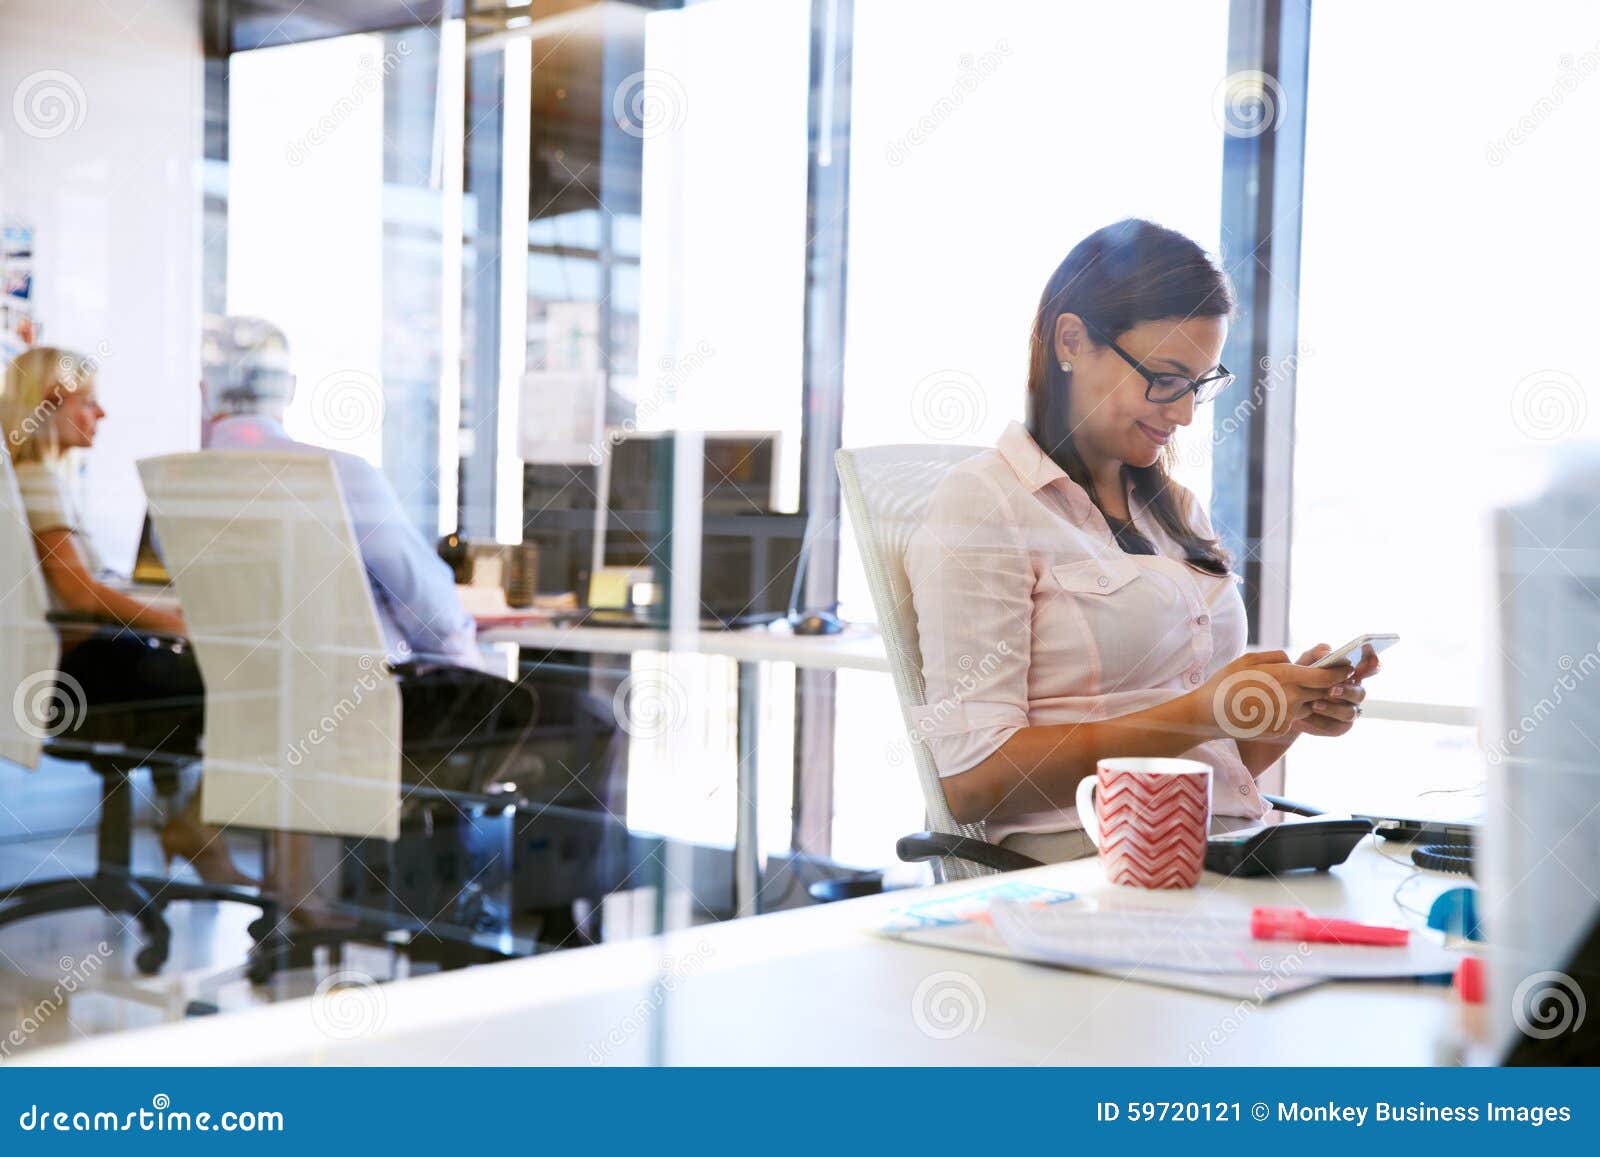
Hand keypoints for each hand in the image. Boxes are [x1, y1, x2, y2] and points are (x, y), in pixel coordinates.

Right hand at [1199, 650, 1349, 739]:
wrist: (1208, 715)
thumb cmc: (1226, 682)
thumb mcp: (1249, 659)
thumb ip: (1277, 657)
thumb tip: (1293, 660)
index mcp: (1286, 677)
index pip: (1327, 677)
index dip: (1340, 672)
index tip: (1345, 668)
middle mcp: (1291, 698)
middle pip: (1322, 692)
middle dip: (1322, 685)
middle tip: (1316, 678)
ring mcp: (1287, 716)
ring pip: (1307, 705)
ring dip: (1302, 698)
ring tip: (1278, 692)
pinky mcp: (1280, 729)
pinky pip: (1292, 717)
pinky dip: (1286, 711)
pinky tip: (1266, 706)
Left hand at [1290, 642, 1378, 737]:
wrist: (1284, 704)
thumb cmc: (1301, 678)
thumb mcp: (1306, 662)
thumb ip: (1317, 654)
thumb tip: (1327, 653)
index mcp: (1350, 675)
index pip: (1369, 667)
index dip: (1373, 662)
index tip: (1370, 657)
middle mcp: (1353, 693)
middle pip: (1360, 693)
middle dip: (1346, 691)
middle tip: (1331, 689)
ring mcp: (1348, 710)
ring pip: (1349, 712)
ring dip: (1332, 708)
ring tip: (1314, 704)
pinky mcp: (1339, 727)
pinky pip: (1335, 727)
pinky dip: (1321, 721)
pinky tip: (1307, 716)